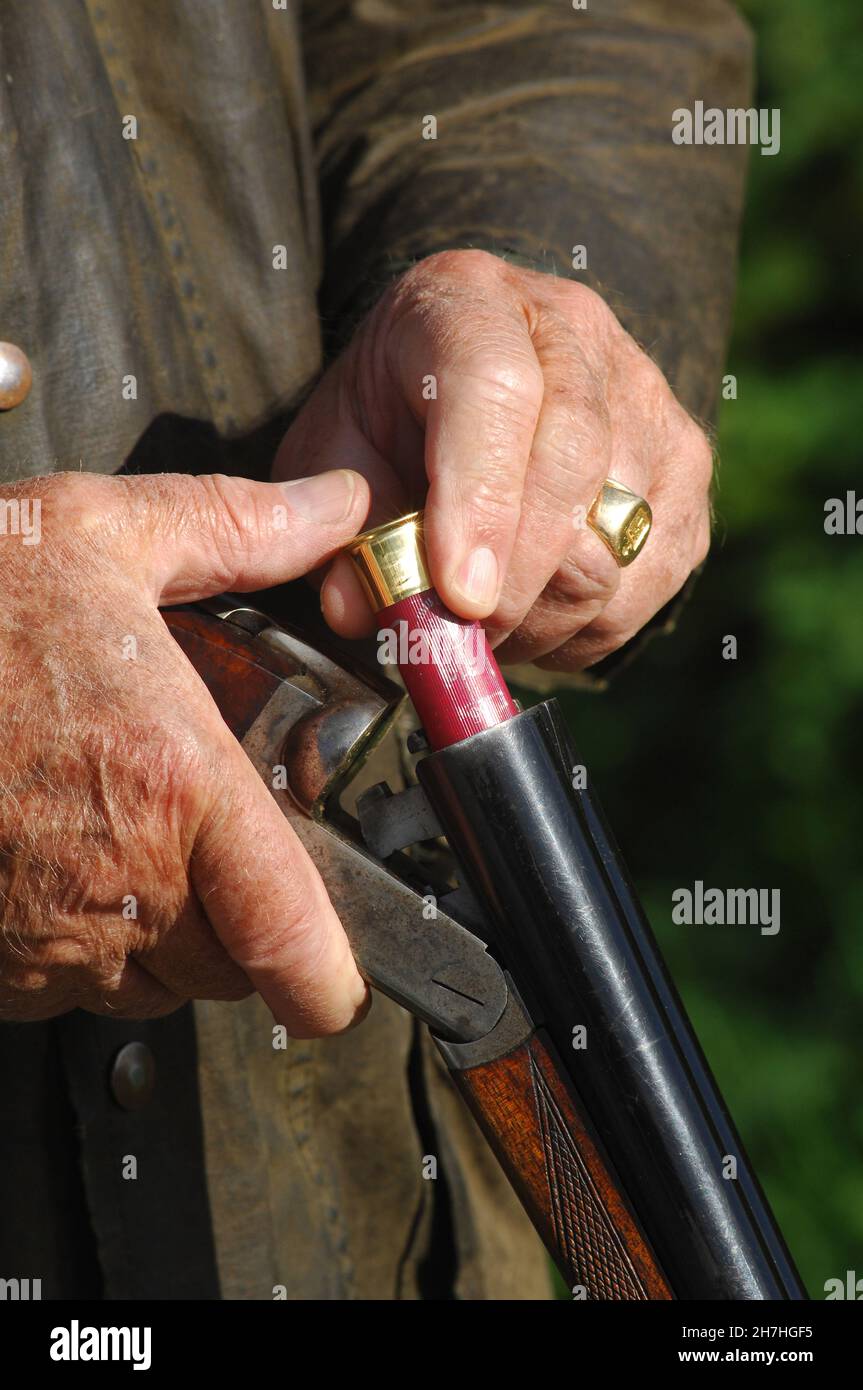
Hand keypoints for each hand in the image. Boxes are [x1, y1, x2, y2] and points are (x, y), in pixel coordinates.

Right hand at [0, 469, 370, 1032]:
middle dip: (247, 924)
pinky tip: (63, 861)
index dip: (331, 979)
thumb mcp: (101, 535)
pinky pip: (66, 992)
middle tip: (224, 847)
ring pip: (154, 989)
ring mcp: (40, 934)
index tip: (341, 979)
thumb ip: (238, 529)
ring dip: (168, 937)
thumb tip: (335, 505)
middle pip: (233, 970)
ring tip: (136, 841)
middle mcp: (117, 878)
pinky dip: (86, 947)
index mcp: (173, 781)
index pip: (290, 937)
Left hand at [274, 249, 712, 669]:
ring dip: (550, 612)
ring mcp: (646, 392)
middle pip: (572, 464)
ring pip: (620, 535)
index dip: (482, 501)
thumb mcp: (335, 458)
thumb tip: (358, 609)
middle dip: (516, 581)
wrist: (464, 390)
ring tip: (492, 624)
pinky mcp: (688, 461)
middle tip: (463, 637)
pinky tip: (541, 618)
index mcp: (467, 302)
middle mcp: (572, 329)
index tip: (460, 596)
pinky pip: (655, 575)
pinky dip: (593, 624)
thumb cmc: (390, 426)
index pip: (495, 389)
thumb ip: (335, 526)